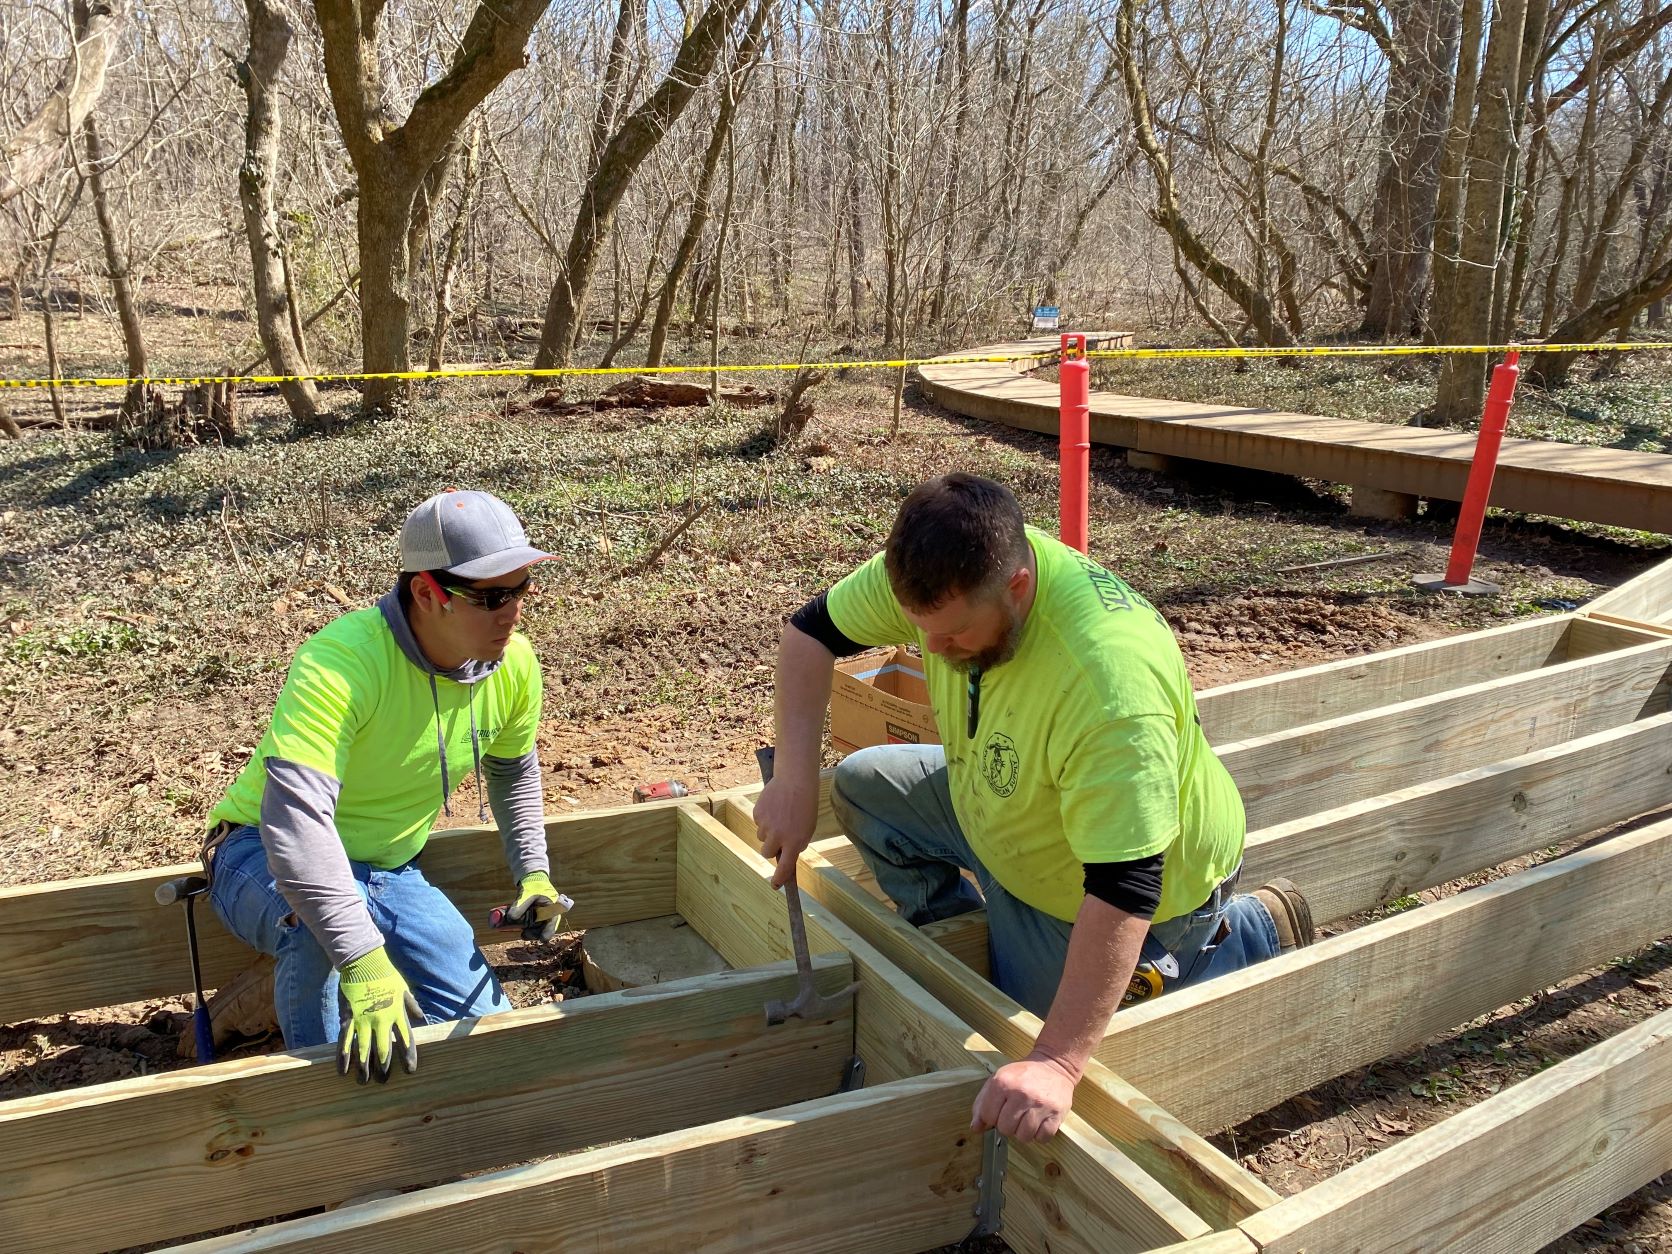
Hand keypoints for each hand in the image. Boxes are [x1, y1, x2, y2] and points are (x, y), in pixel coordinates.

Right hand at [337, 946, 420, 1083]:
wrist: (364, 963)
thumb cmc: (386, 976)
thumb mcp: (404, 990)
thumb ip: (412, 1007)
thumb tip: (424, 1020)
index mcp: (397, 1013)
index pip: (406, 1040)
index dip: (409, 1057)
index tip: (410, 1071)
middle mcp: (382, 1020)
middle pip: (384, 1050)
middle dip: (384, 1068)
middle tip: (383, 1081)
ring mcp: (364, 1020)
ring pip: (364, 1051)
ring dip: (364, 1068)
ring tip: (364, 1082)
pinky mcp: (348, 1018)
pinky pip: (345, 1042)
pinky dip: (343, 1058)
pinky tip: (343, 1072)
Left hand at [503, 870, 566, 941]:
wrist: (533, 879)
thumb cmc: (534, 885)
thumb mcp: (526, 894)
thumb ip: (519, 906)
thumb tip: (510, 918)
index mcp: (553, 910)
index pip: (552, 925)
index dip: (547, 933)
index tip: (541, 939)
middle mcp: (549, 916)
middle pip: (542, 931)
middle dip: (533, 934)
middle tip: (523, 934)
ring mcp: (542, 918)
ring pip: (536, 931)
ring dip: (528, 932)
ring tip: (521, 931)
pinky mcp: (535, 919)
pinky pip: (531, 927)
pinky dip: (525, 928)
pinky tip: (519, 926)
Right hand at [754, 777, 816, 888]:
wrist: (796, 781)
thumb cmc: (805, 806)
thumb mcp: (807, 829)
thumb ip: (797, 844)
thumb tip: (785, 856)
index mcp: (794, 842)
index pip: (784, 867)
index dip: (779, 879)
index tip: (775, 885)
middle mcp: (778, 836)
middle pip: (766, 853)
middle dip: (771, 848)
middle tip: (779, 836)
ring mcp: (766, 825)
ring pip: (762, 837)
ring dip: (768, 831)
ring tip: (780, 815)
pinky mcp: (757, 813)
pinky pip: (758, 822)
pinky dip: (765, 818)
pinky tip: (774, 807)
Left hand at [970, 1056, 1077, 1141]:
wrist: (1053, 1065)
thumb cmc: (1023, 1075)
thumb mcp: (998, 1080)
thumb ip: (983, 1103)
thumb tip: (976, 1128)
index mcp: (1003, 1082)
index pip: (987, 1116)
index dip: (991, 1117)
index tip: (999, 1111)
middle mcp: (1021, 1093)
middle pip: (1005, 1129)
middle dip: (1008, 1125)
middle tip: (1015, 1113)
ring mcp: (1040, 1104)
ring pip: (1023, 1137)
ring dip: (1024, 1131)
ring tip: (1027, 1117)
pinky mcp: (1056, 1113)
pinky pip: (1042, 1138)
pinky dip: (1040, 1134)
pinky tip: (1040, 1121)